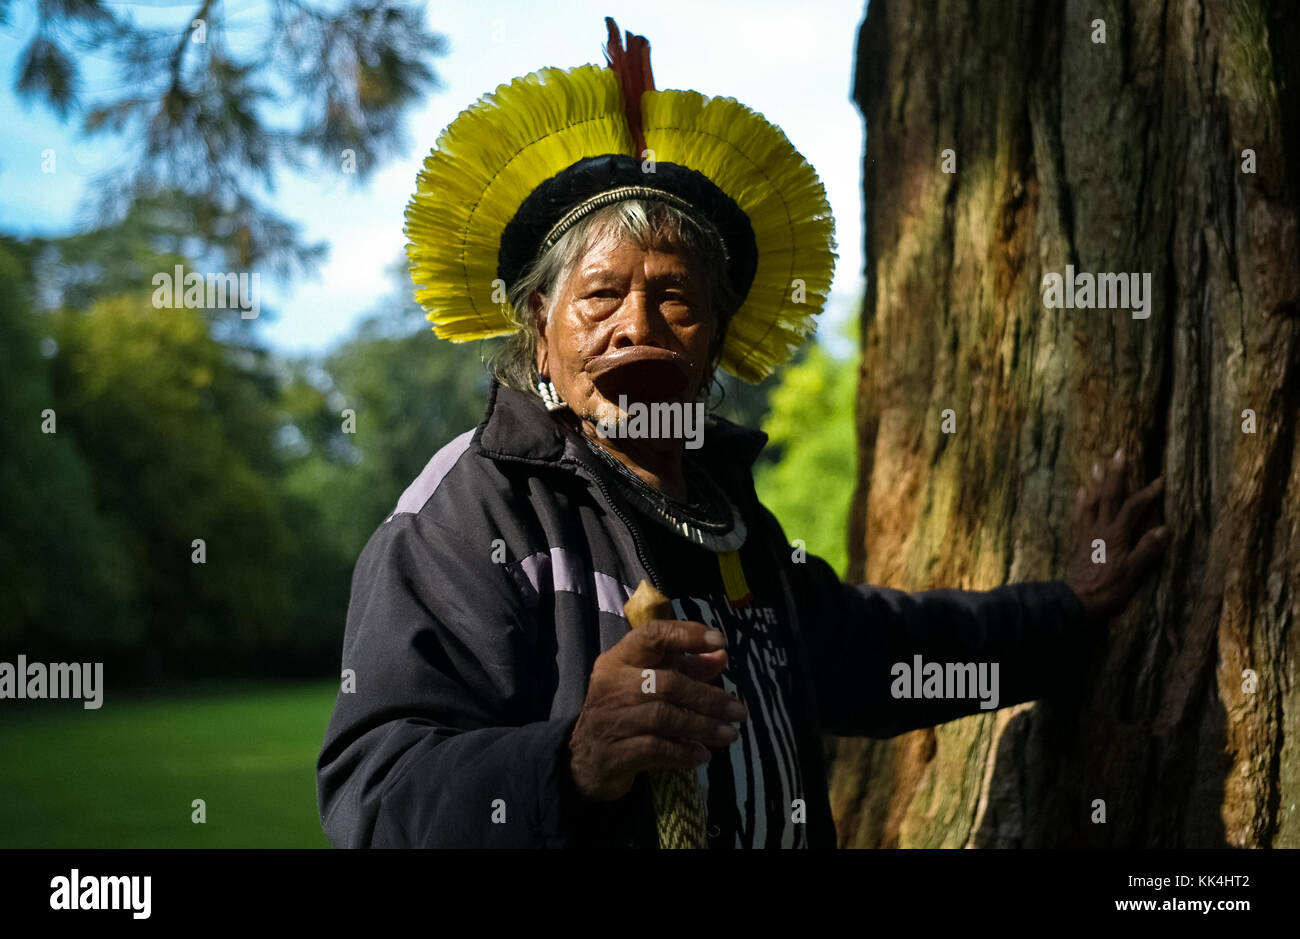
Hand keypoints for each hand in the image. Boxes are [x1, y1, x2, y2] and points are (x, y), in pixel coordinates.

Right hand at [567, 619, 748, 800]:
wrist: (586, 759)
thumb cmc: (625, 712)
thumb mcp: (649, 685)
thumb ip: (685, 669)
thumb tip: (721, 656)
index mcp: (618, 660)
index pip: (652, 636)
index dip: (687, 634)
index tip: (721, 641)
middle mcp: (610, 684)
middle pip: (667, 683)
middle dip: (708, 698)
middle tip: (739, 711)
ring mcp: (610, 719)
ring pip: (664, 717)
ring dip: (703, 727)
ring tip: (730, 734)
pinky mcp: (613, 752)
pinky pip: (655, 749)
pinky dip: (684, 752)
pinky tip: (702, 755)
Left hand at [1065, 447, 1168, 626]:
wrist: (1078, 601)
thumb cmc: (1110, 588)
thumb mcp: (1134, 572)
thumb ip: (1147, 550)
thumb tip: (1164, 528)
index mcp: (1117, 534)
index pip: (1134, 507)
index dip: (1148, 492)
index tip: (1162, 479)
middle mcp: (1101, 528)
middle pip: (1109, 496)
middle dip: (1116, 474)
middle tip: (1119, 452)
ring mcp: (1089, 533)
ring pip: (1092, 502)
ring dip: (1097, 483)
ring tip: (1098, 465)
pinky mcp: (1081, 541)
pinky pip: (1080, 516)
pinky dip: (1082, 502)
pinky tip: (1082, 492)